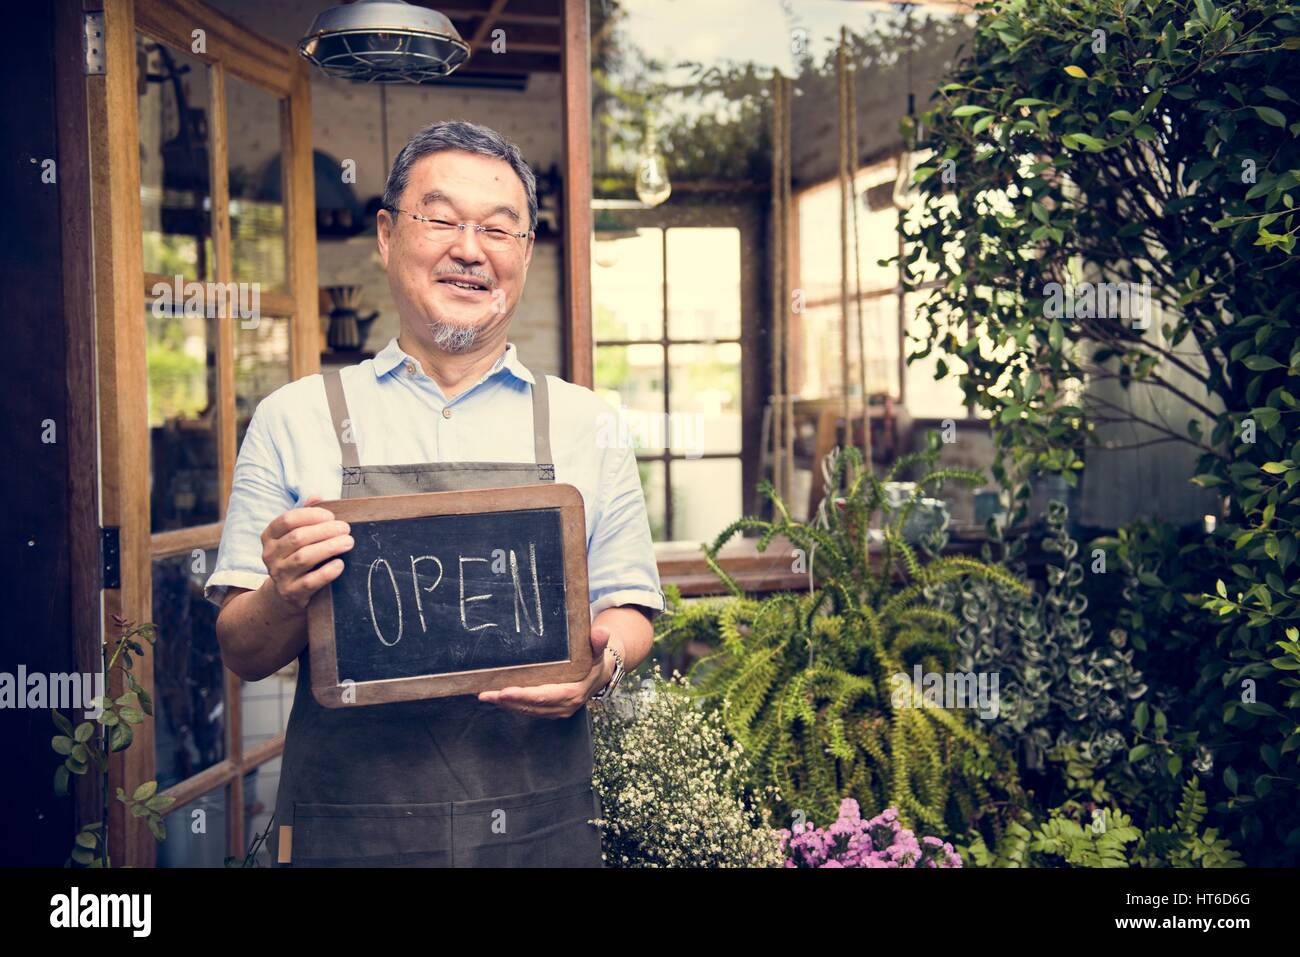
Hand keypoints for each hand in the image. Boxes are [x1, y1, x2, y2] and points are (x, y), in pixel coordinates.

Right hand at [260, 493, 353, 609]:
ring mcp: (279, 575)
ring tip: (348, 542)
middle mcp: (270, 555)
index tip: (331, 516)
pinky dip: (327, 572)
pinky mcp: (291, 593)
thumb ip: (305, 515)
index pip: (287, 520)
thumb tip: (316, 496)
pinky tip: (340, 564)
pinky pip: (310, 581)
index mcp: (269, 536)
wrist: (285, 593)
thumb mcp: (295, 535)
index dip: (311, 515)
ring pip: (303, 558)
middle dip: (325, 531)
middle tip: (345, 529)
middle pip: (298, 538)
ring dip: (329, 547)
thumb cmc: (295, 557)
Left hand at [478, 625, 613, 718]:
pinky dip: (513, 704)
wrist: (600, 674)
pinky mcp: (550, 710)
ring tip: (485, 695)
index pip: (544, 696)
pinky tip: (498, 697)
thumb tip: (601, 632)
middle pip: (531, 705)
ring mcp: (556, 710)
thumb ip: (598, 642)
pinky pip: (529, 709)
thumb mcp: (598, 650)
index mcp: (573, 692)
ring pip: (527, 709)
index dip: (524, 695)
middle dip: (507, 700)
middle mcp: (564, 706)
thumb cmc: (595, 660)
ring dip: (506, 704)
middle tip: (485, 693)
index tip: (505, 691)